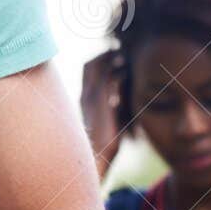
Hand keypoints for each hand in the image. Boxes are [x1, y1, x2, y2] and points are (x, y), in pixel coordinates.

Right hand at [80, 50, 125, 176]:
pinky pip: (105, 78)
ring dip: (109, 59)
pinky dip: (115, 70)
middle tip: (119, 51)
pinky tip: (125, 68)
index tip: (114, 56)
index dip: (100, 61)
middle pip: (90, 64)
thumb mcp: (110, 121)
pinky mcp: (99, 102)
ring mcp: (90, 97)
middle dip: (104, 55)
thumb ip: (115, 105)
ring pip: (96, 67)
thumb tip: (123, 97)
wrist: (96, 158)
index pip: (88, 72)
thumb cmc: (105, 144)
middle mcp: (85, 95)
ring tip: (123, 55)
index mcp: (86, 99)